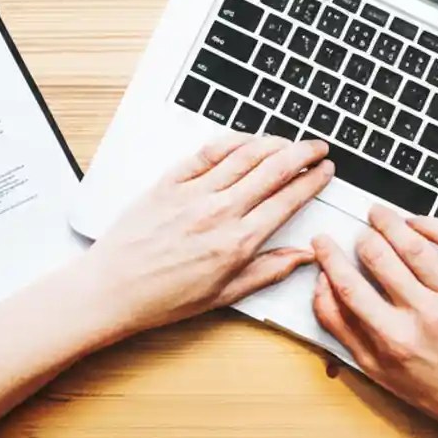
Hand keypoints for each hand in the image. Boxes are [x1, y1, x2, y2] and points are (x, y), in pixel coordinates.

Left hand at [85, 133, 333, 334]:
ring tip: (289, 140)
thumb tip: (302, 257)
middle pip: (273, 169)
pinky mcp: (169, 182)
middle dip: (303, 153)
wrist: (112, 289)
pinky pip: (208, 152)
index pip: (287, 200)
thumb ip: (267, 271)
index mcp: (237, 243)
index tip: (324, 171)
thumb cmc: (162, 297)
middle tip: (318, 148)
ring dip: (274, 142)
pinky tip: (246, 140)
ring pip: (244, 154)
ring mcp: (193, 193)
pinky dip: (233, 140)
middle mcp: (219, 212)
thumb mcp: (224, 295)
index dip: (312, 181)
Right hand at [311, 206, 437, 437]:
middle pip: (380, 258)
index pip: (350, 286)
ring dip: (390, 222)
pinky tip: (418, 223)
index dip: (330, 258)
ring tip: (379, 214)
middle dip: (363, 239)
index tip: (322, 242)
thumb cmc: (434, 389)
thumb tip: (322, 285)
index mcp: (394, 339)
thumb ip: (343, 327)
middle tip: (360, 235)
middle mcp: (426, 316)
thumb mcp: (377, 369)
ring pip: (416, 245)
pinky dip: (436, 226)